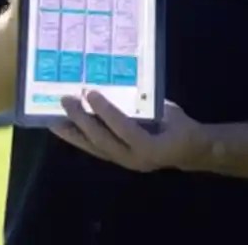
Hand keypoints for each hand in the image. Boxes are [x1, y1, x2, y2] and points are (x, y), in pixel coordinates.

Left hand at [50, 90, 207, 173]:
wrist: (193, 152)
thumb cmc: (182, 127)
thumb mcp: (170, 112)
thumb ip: (148, 104)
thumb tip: (124, 86)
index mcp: (150, 146)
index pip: (124, 128)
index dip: (106, 111)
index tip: (91, 93)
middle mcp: (134, 159)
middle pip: (102, 140)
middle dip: (82, 121)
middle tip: (66, 100)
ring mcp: (125, 162)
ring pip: (95, 148)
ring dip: (74, 134)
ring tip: (55, 121)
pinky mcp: (119, 160)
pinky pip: (97, 150)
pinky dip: (81, 139)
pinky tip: (68, 129)